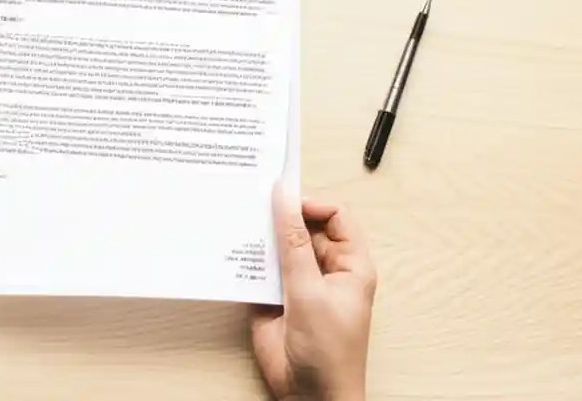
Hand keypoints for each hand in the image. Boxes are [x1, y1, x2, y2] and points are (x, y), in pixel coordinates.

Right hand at [250, 186, 376, 400]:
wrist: (309, 395)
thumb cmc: (330, 352)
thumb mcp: (310, 291)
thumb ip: (293, 244)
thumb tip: (284, 199)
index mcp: (349, 263)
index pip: (334, 214)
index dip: (310, 203)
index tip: (282, 199)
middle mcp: (324, 268)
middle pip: (302, 226)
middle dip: (279, 216)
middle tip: (253, 205)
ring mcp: (298, 281)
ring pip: (277, 245)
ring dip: (260, 238)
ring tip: (239, 227)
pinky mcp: (273, 296)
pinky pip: (259, 268)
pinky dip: (246, 260)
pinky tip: (232, 254)